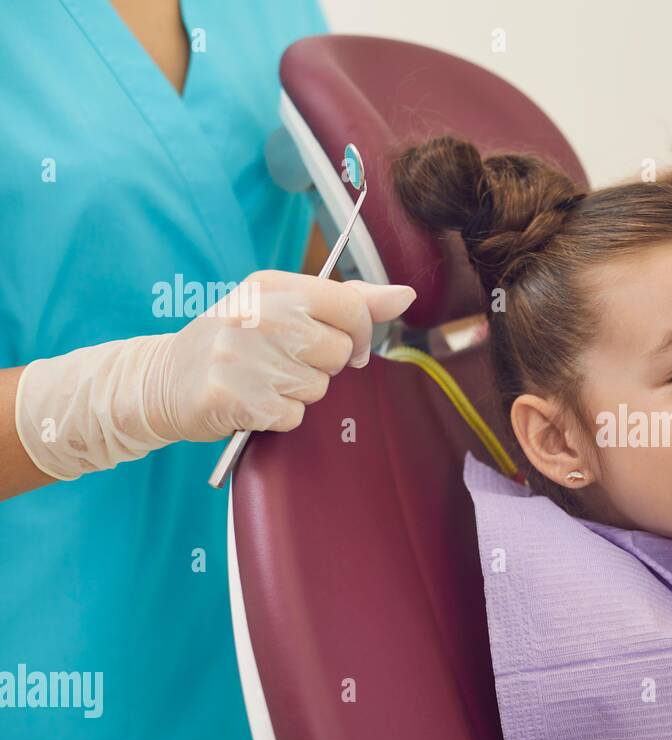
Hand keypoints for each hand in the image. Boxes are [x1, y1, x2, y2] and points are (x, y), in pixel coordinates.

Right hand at [145, 272, 415, 442]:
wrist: (161, 381)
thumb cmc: (234, 344)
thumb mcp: (282, 308)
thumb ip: (347, 302)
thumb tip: (405, 295)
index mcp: (271, 286)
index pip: (350, 306)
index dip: (361, 334)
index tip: (348, 346)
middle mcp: (257, 314)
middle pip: (340, 352)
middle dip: (323, 366)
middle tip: (284, 364)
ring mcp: (242, 355)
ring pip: (318, 388)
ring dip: (298, 394)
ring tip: (263, 382)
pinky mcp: (233, 396)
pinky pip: (291, 416)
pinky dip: (277, 418)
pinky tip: (251, 403)